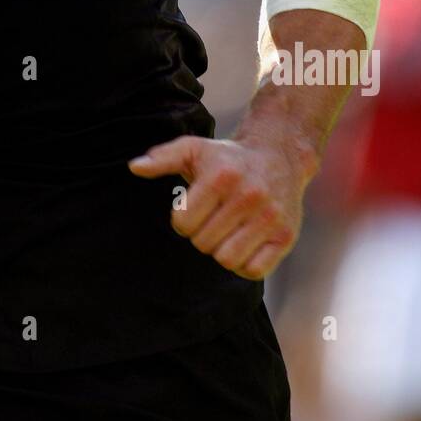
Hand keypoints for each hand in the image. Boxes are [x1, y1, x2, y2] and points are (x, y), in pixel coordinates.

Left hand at [127, 135, 309, 279]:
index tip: (193, 209)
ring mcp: (270, 218)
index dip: (182, 220)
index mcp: (221, 177)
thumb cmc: (227, 158)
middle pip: (203, 244)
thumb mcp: (193, 149)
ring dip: (221, 250)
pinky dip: (244, 264)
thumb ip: (162, 158)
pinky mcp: (286, 236)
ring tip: (227, 231)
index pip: (184, 224)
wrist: (278, 155)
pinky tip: (244, 243)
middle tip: (213, 218)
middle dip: (201, 234)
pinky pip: (254, 271)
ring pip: (227, 260)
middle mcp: (249, 196)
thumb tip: (134, 168)